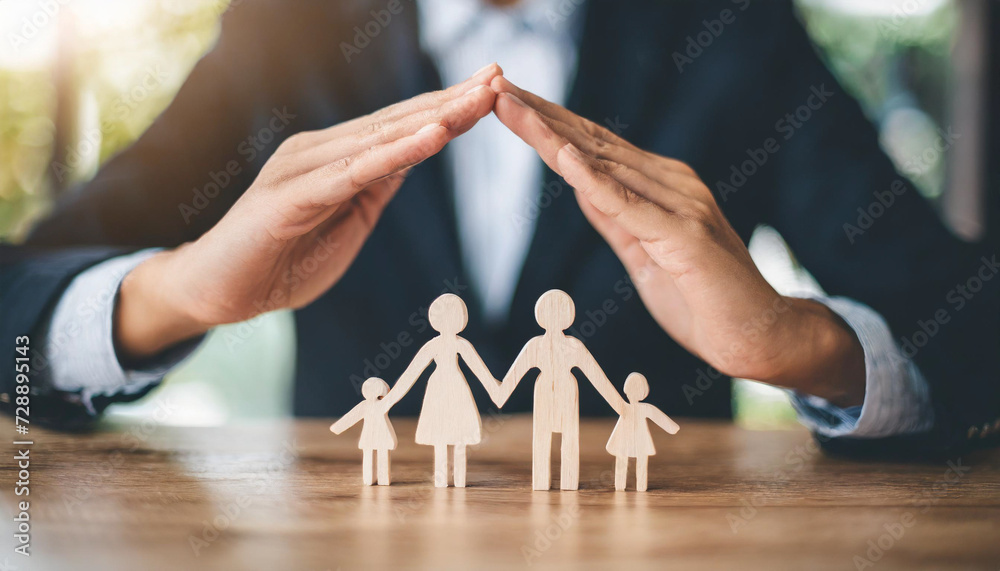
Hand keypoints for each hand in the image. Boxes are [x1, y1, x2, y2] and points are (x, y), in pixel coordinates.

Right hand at [115, 64, 503, 358]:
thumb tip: (414, 156)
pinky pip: (355, 171)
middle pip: (399, 121)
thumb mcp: (346, 221)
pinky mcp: (290, 195)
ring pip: (383, 138)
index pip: (401, 127)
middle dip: (453, 99)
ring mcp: (303, 167)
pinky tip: (434, 136)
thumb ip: (375, 185)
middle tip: (501, 75)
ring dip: (437, 117)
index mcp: (334, 157)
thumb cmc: (280, 261)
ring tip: (481, 97)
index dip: (448, 108)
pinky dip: (398, 153)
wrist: (216, 293)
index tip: (493, 90)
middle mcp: (319, 150)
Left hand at [491, 76, 864, 405]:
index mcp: (659, 186)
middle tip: (494, 87)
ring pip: (604, 164)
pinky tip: (563, 158)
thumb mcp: (644, 256)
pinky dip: (594, 181)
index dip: (549, 124)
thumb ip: (616, 221)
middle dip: (540, 115)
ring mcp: (682, 205)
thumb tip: (580, 187)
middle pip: (592, 143)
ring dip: (552, 135)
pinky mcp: (686, 236)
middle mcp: (671, 183)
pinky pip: (630, 206)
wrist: (760, 336)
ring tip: (511, 107)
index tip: (507, 103)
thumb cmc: (703, 301)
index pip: (594, 148)